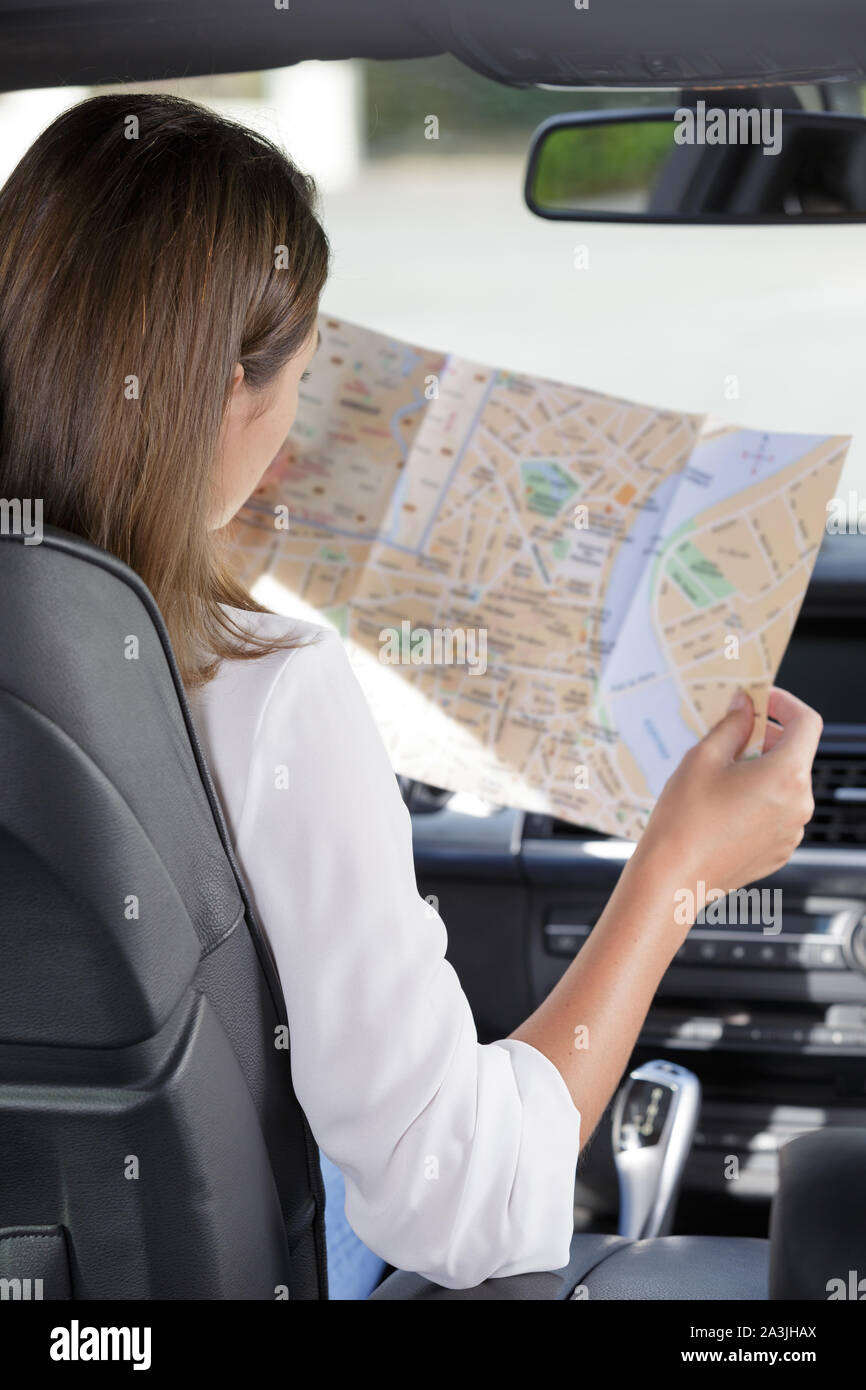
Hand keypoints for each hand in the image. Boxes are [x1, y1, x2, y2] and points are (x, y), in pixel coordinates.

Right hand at [636, 687, 820, 894]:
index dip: (787, 704)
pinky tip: (725, 804)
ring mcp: (791, 832)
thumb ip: (732, 725)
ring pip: (787, 786)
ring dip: (763, 771)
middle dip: (769, 738)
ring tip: (724, 774)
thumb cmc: (684, 819)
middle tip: (735, 733)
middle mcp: (799, 805)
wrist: (673, 878)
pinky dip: (760, 800)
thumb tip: (745, 707)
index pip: (807, 723)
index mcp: (786, 775)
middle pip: (796, 755)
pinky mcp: (779, 851)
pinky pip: (778, 814)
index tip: (764, 700)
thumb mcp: (702, 758)